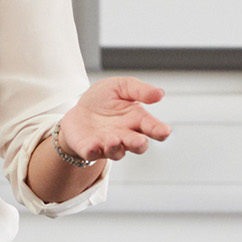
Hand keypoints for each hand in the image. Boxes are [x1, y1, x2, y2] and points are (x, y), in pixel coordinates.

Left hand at [55, 76, 171, 163]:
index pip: (152, 127)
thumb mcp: (121, 87)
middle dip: (139, 144)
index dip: (159, 130)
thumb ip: (140, 90)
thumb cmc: (102, 100)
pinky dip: (93, 151)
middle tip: (140, 141)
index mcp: (136, 119)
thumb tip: (160, 93)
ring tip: (114, 139)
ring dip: (116, 148)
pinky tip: (94, 145)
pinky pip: (92, 154)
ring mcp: (108, 144)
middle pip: (137, 145)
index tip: (165, 131)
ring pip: (117, 152)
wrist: (77, 112)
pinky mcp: (90, 149)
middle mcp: (125, 135)